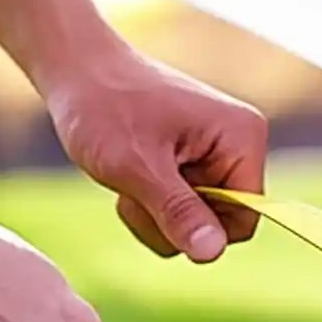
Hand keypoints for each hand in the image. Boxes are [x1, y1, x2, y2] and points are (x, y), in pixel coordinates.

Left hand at [43, 48, 267, 262]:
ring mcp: (217, 153)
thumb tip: (212, 253)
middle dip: (173, 220)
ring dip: (156, 214)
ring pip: (198, 221)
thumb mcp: (136, 167)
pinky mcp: (195, 160)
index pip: (246, 219)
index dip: (203, 228)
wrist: (76, 68)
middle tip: (135, 189)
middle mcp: (240, 145)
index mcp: (243, 138)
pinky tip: (131, 175)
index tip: (159, 208)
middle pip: (221, 224)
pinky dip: (152, 203)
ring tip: (128, 178)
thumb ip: (177, 211)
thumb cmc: (103, 105)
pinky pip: (183, 207)